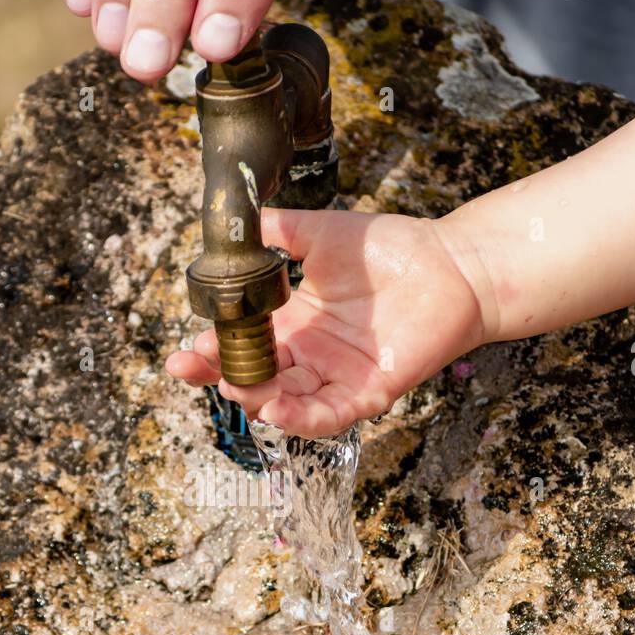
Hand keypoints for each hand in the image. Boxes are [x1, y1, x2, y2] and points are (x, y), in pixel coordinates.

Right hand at [165, 208, 487, 437]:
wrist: (450, 263)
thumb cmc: (390, 249)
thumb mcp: (321, 234)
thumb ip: (278, 231)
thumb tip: (240, 219)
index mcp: (293, 323)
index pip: (241, 344)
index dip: (209, 350)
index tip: (183, 350)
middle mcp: (309, 356)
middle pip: (253, 377)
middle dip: (217, 376)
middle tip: (189, 367)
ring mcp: (337, 377)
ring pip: (284, 400)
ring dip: (254, 397)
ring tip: (231, 384)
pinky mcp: (368, 391)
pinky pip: (329, 414)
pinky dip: (300, 416)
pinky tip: (274, 408)